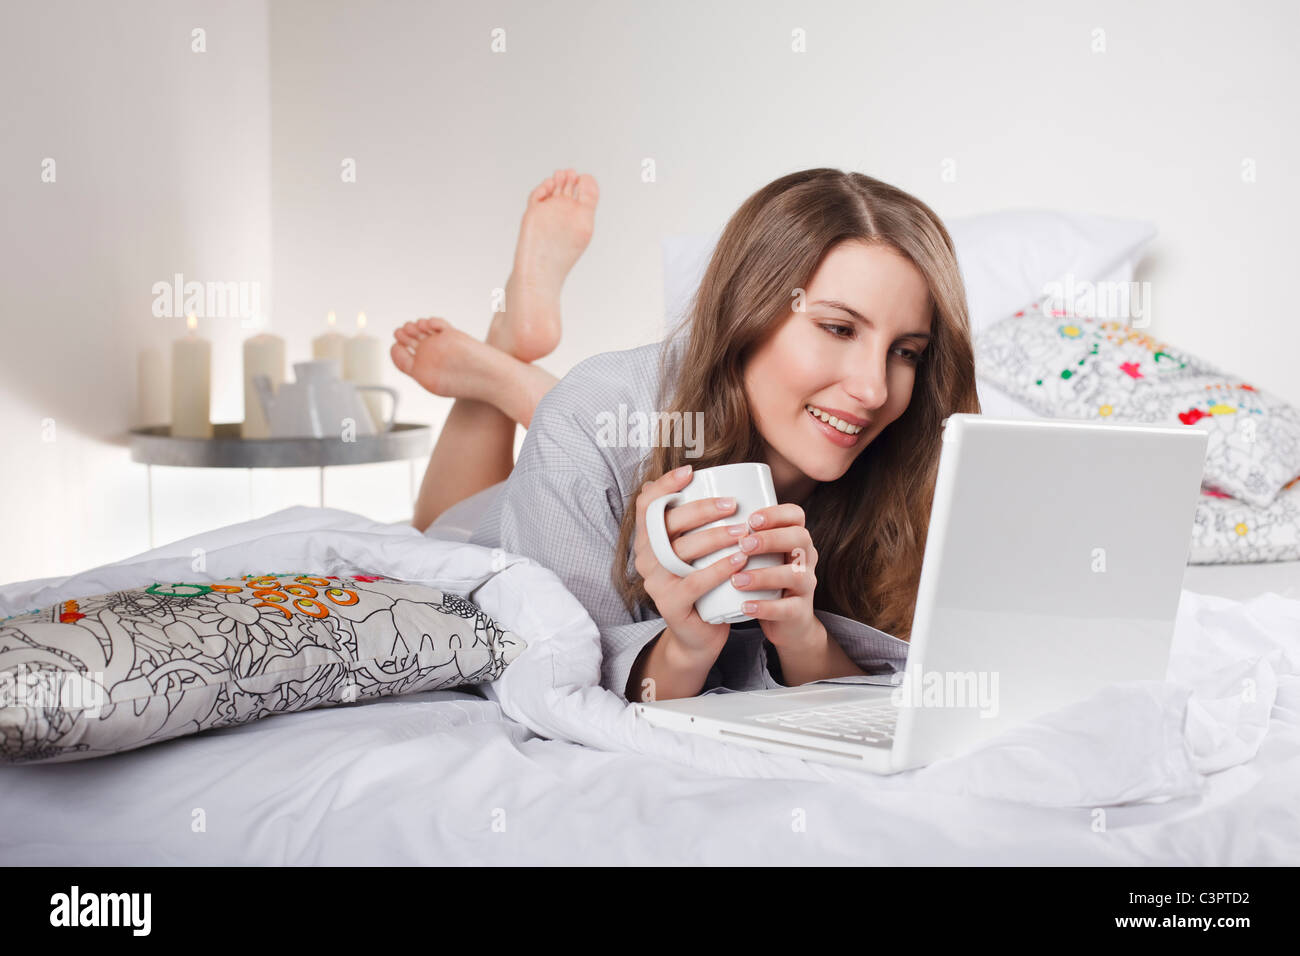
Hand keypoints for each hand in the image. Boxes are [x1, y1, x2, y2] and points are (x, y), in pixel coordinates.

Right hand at [632, 464, 751, 661]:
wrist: (699, 634)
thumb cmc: (702, 583)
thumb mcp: (696, 550)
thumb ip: (696, 522)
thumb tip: (703, 476)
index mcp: (648, 539)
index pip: (646, 504)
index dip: (664, 485)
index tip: (691, 472)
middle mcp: (646, 558)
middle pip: (666, 523)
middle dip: (701, 509)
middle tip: (733, 504)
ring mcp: (655, 582)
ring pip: (682, 551)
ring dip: (715, 537)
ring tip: (743, 530)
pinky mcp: (671, 604)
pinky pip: (694, 582)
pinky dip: (719, 568)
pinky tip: (739, 559)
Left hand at [729, 502, 820, 650]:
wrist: (787, 622)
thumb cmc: (765, 579)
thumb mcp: (760, 556)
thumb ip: (743, 537)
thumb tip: (703, 514)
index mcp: (795, 539)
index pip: (796, 515)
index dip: (776, 513)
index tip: (751, 519)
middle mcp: (805, 558)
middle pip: (799, 539)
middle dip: (770, 539)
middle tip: (743, 545)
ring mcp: (805, 585)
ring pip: (795, 575)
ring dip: (763, 575)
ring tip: (736, 579)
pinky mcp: (799, 612)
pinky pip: (788, 609)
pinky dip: (765, 607)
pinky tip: (744, 606)